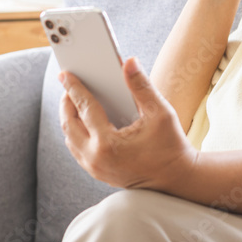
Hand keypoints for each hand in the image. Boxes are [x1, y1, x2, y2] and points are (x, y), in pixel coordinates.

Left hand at [58, 57, 196, 190]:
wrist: (176, 179)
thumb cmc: (171, 146)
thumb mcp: (160, 112)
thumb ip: (142, 86)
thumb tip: (129, 62)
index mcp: (108, 143)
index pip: (84, 108)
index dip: (74, 88)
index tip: (65, 74)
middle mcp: (96, 158)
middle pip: (68, 124)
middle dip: (66, 102)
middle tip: (69, 85)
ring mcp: (94, 168)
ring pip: (69, 139)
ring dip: (69, 118)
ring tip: (74, 101)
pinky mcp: (97, 173)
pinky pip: (77, 150)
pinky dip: (76, 133)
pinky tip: (83, 120)